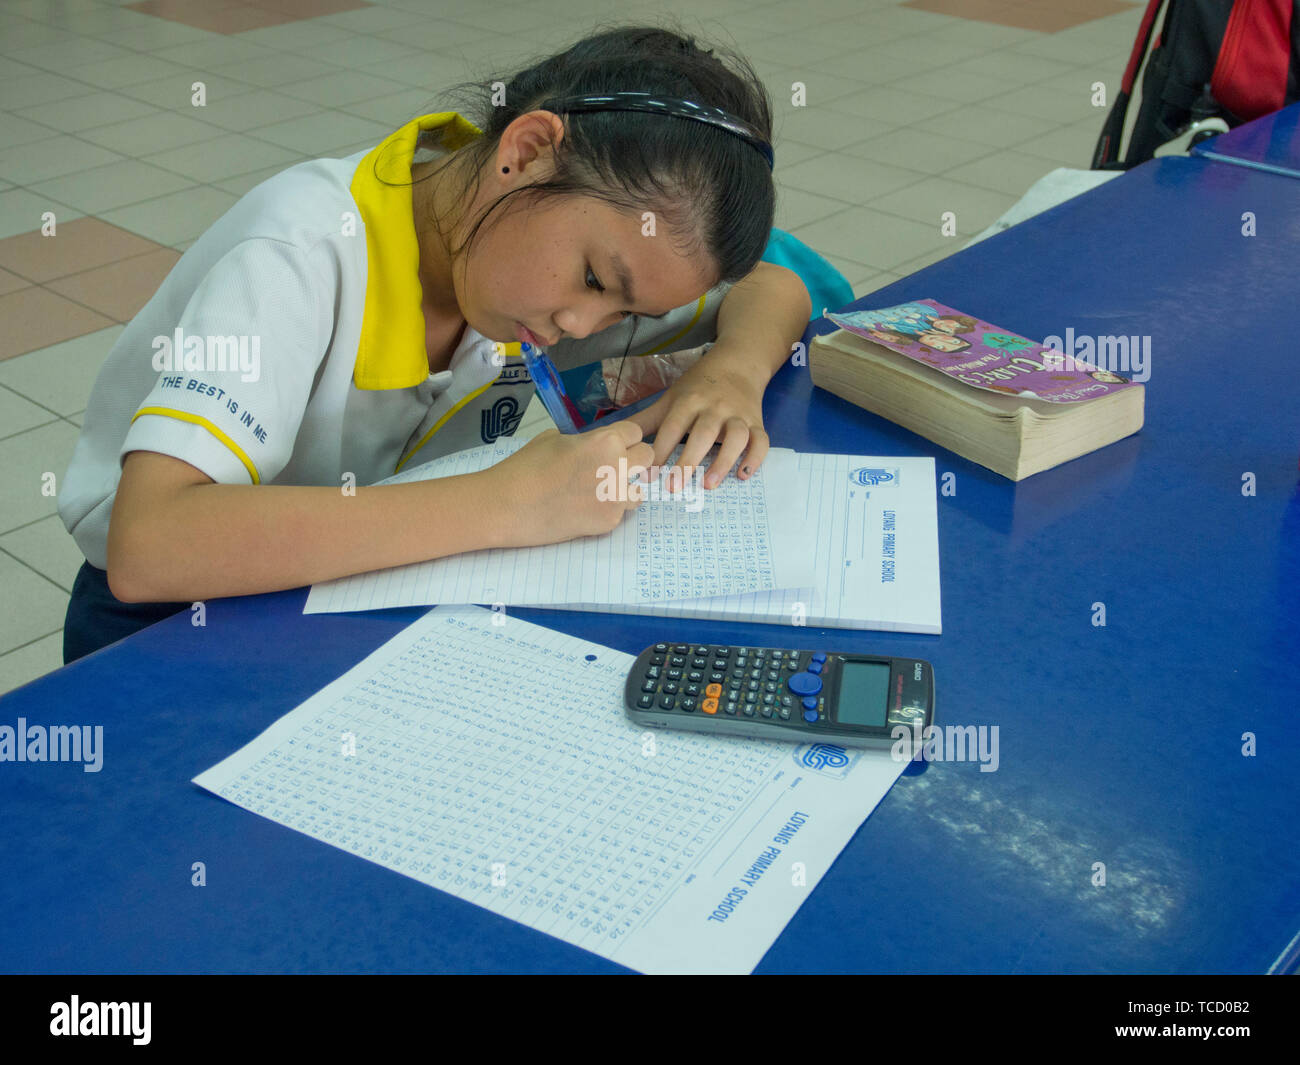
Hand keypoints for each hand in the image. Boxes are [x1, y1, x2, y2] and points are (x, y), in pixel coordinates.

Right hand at [482, 424, 653, 547]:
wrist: (507, 506)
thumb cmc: (525, 467)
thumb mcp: (554, 438)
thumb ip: (583, 441)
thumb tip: (591, 447)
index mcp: (605, 440)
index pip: (636, 432)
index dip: (624, 438)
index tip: (613, 446)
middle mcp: (618, 467)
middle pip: (647, 458)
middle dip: (633, 461)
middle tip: (612, 469)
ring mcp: (616, 497)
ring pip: (640, 491)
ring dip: (626, 489)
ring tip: (599, 492)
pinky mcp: (609, 522)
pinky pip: (621, 513)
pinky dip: (607, 511)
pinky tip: (584, 510)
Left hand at [622, 341, 769, 491]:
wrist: (738, 363)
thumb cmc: (698, 386)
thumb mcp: (671, 398)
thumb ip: (645, 421)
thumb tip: (612, 437)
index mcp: (689, 401)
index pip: (673, 427)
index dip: (660, 451)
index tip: (648, 476)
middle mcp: (714, 407)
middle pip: (703, 434)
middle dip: (688, 460)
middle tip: (675, 487)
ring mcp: (738, 415)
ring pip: (735, 438)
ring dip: (723, 461)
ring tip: (708, 485)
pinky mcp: (757, 423)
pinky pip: (761, 441)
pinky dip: (755, 459)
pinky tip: (743, 476)